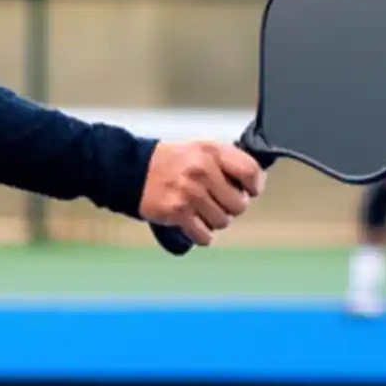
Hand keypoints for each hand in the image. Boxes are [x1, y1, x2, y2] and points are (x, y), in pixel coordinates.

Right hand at [139, 141, 265, 245]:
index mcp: (212, 151)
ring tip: (201, 209)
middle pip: (239, 204)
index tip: (249, 190)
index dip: (255, 185)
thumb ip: (228, 163)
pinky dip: (201, 234)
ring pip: (223, 222)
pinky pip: (204, 235)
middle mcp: (202, 170)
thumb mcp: (202, 150)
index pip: (251, 171)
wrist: (131, 170)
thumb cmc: (172, 162)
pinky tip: (193, 223)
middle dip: (231, 207)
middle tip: (218, 201)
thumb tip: (254, 184)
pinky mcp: (177, 212)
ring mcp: (190, 192)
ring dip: (215, 221)